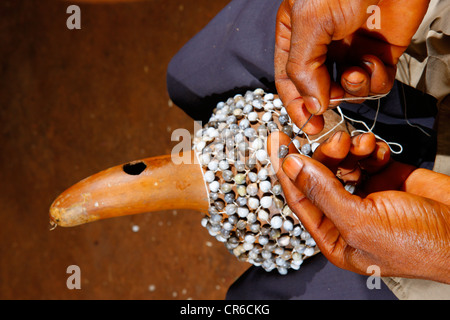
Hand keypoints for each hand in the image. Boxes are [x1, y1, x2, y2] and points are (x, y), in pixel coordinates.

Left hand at [268, 131, 449, 282]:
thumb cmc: (418, 243)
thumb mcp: (360, 222)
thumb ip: (322, 192)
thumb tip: (291, 166)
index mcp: (334, 235)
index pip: (299, 198)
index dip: (285, 169)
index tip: (276, 141)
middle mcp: (345, 214)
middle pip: (319, 175)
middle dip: (325, 155)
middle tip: (336, 141)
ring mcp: (365, 193)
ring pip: (341, 162)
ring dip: (347, 149)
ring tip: (361, 145)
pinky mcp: (384, 176)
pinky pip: (364, 155)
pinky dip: (368, 148)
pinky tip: (376, 149)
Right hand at [274, 0, 429, 133]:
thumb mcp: (309, 22)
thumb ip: (303, 68)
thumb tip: (313, 106)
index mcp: (295, 37)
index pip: (288, 80)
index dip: (296, 106)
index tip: (307, 126)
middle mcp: (321, 48)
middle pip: (317, 90)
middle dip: (325, 101)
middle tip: (331, 105)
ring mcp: (351, 52)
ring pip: (347, 91)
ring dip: (352, 90)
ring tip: (356, 72)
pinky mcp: (379, 55)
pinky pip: (374, 84)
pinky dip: (374, 81)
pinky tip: (372, 62)